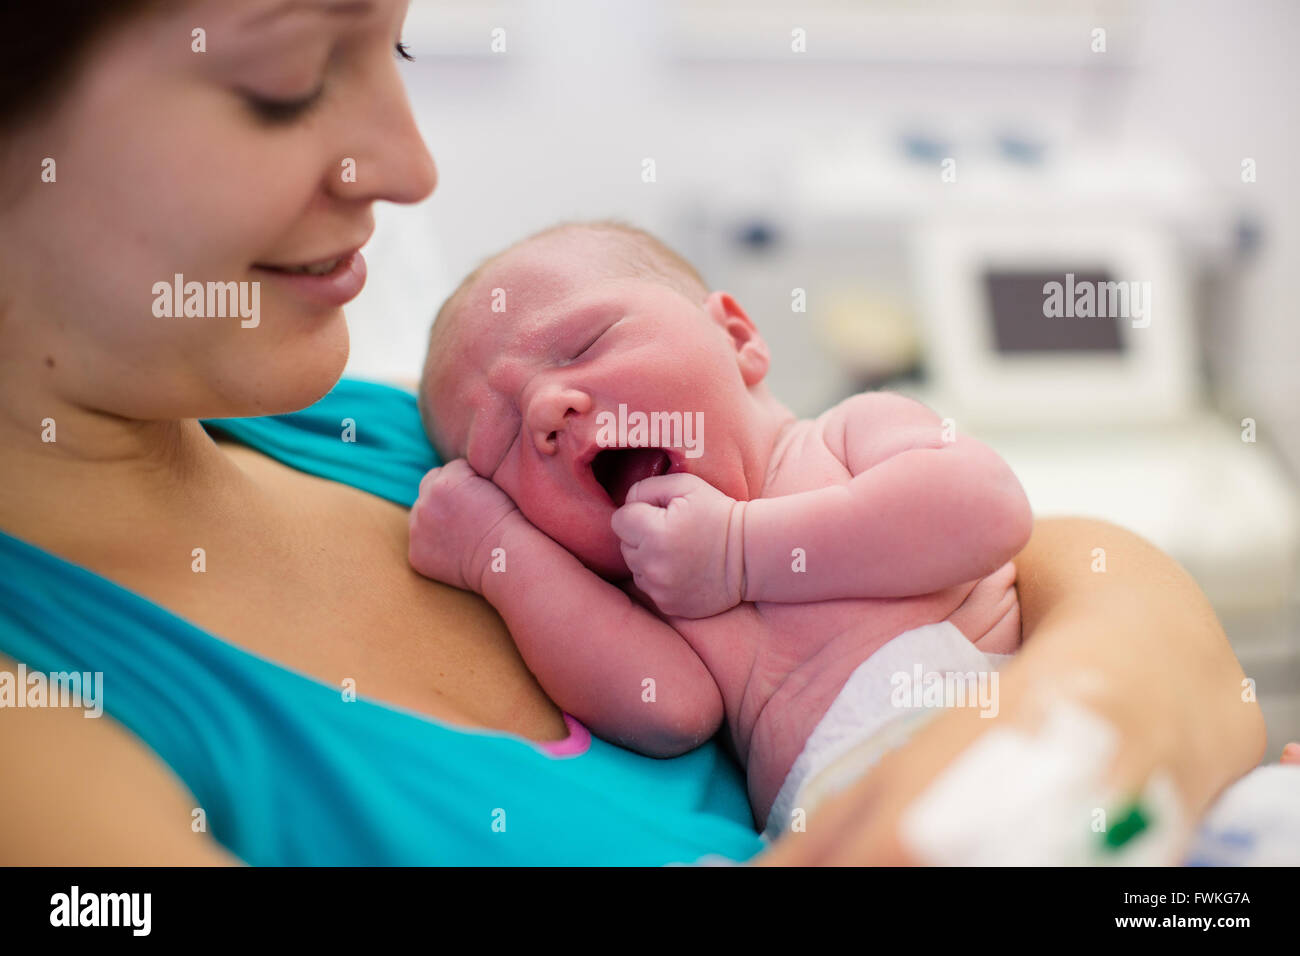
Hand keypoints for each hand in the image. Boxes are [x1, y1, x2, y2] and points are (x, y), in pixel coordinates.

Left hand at [408, 459, 521, 593]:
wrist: (507, 558)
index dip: (468, 480)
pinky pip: (421, 539)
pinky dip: (434, 542)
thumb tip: (455, 475)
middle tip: (467, 510)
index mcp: (443, 482)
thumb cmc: (508, 521)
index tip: (481, 495)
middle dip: (445, 493)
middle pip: (429, 485)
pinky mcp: (416, 553)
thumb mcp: (491, 482)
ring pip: (422, 511)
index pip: (451, 469)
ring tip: (462, 529)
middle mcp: (424, 503)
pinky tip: (455, 547)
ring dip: (435, 515)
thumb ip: (466, 474)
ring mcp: (417, 530)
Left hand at [610, 472, 745, 618]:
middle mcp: (653, 565)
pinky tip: (683, 570)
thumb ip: (646, 488)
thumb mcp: (686, 485)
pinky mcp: (668, 605)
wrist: (749, 556)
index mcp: (655, 532)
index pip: (619, 520)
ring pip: (635, 568)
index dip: (638, 513)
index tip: (661, 515)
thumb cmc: (717, 514)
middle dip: (642, 536)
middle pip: (625, 545)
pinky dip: (660, 579)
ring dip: (649, 558)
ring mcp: (660, 589)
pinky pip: (649, 588)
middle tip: (674, 533)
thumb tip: (627, 502)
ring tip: (679, 552)